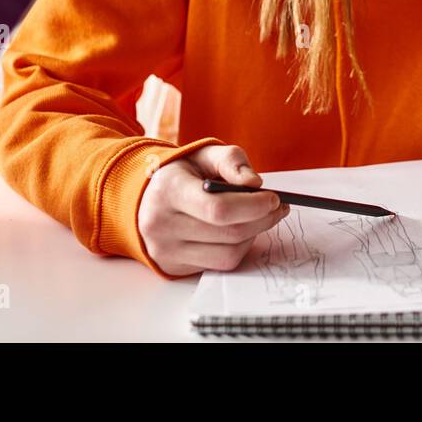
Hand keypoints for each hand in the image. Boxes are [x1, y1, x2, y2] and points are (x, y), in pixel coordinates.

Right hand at [138, 144, 289, 275]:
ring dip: (253, 236)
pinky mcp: (173, 267)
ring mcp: (165, 250)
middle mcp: (161, 224)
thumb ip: (231, 160)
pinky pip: (219, 265)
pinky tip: (240, 231)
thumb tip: (254, 183)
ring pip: (228, 255)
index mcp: (168, 190)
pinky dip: (238, 248)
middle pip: (228, 233)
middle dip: (262, 220)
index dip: (253, 206)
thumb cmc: (181, 174)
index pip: (218, 209)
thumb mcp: (203, 154)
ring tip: (259, 218)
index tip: (274, 198)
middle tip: (277, 207)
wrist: (143, 199)